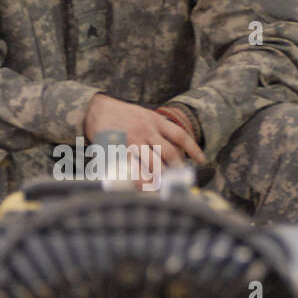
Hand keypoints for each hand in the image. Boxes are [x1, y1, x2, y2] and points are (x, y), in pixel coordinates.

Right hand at [83, 93, 205, 185]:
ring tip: (165, 185)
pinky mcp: (120, 151)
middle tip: (180, 179)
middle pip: (170, 153)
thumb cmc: (120, 114)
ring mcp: (133, 141)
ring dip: (162, 177)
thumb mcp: (143, 113)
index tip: (202, 160)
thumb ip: (156, 127)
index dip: (193, 149)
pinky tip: (146, 187)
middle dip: (178, 169)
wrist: (95, 110)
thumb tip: (173, 145)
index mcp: (154, 120)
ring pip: (154, 164)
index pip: (180, 135)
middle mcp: (147, 130)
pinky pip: (134, 170)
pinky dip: (142, 181)